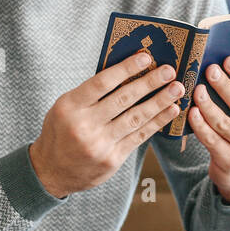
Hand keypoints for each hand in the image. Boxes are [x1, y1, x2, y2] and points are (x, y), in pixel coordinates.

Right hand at [28, 51, 184, 197]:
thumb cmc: (61, 132)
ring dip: (159, 101)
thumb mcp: (65, 108)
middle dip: (150, 83)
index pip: (102, 82)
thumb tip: (126, 71)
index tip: (146, 58)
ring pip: (136, 118)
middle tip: (170, 71)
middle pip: (123, 99)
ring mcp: (100, 144)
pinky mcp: (112, 159)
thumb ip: (90, 94)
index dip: (126, 69)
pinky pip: (139, 136)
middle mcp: (85, 125)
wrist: (52, 172)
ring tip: (177, 89)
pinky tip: (171, 110)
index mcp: (70, 106)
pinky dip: (157, 122)